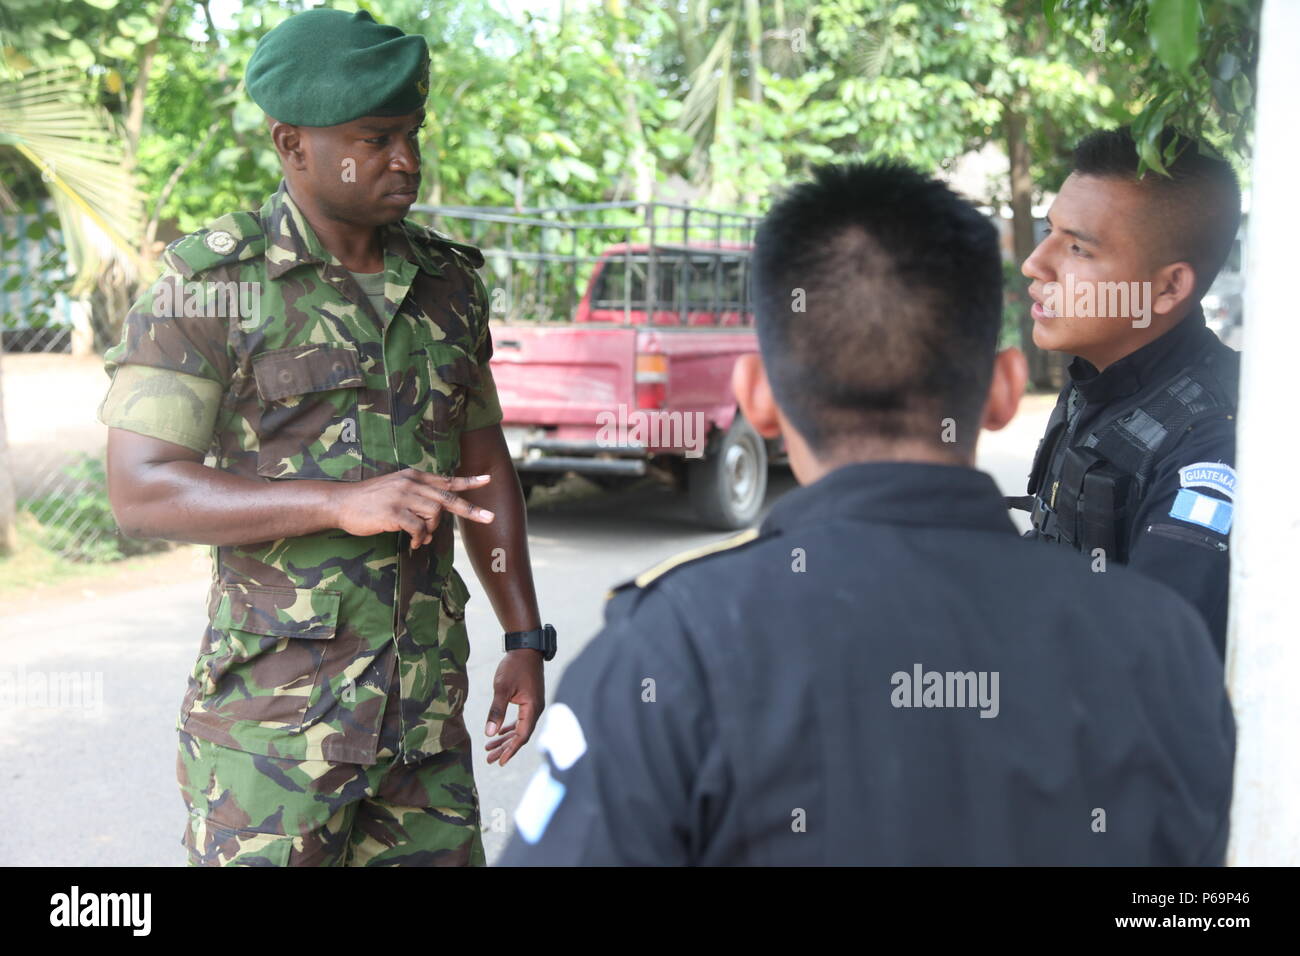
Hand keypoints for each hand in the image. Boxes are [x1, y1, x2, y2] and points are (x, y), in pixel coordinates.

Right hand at [330, 468, 492, 547]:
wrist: (342, 503)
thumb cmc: (369, 501)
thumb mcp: (396, 489)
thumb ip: (417, 498)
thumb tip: (436, 519)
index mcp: (413, 477)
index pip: (446, 480)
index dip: (468, 481)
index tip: (487, 480)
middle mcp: (411, 483)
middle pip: (448, 498)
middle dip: (470, 509)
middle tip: (489, 517)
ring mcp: (402, 496)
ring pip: (434, 515)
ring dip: (430, 531)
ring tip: (419, 538)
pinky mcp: (394, 512)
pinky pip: (419, 529)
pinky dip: (419, 539)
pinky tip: (412, 543)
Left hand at [484, 649, 544, 766]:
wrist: (526, 648)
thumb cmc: (514, 666)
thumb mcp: (502, 688)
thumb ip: (496, 711)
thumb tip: (489, 733)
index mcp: (532, 708)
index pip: (522, 735)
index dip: (511, 749)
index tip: (500, 761)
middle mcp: (536, 709)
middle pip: (520, 735)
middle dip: (505, 748)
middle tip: (490, 759)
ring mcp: (533, 705)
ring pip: (519, 728)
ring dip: (506, 739)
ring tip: (490, 749)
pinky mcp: (529, 700)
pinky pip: (520, 720)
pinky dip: (509, 728)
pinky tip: (500, 734)